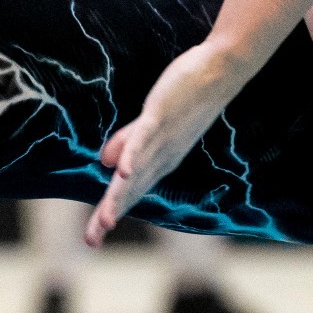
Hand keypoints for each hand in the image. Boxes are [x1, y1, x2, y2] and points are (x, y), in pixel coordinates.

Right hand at [85, 43, 246, 246]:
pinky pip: (144, 139)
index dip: (111, 213)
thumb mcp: (150, 124)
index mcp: (158, 160)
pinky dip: (131, 155)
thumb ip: (127, 142)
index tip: (93, 238)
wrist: (219, 72)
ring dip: (120, 195)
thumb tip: (104, 163)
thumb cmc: (184, 96)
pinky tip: (120, 171)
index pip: (130, 192)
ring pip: (136, 171)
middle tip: (92, 240)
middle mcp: (162, 157)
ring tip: (106, 220)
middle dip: (111, 214)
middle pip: (131, 190)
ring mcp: (162, 138)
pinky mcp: (160, 117)